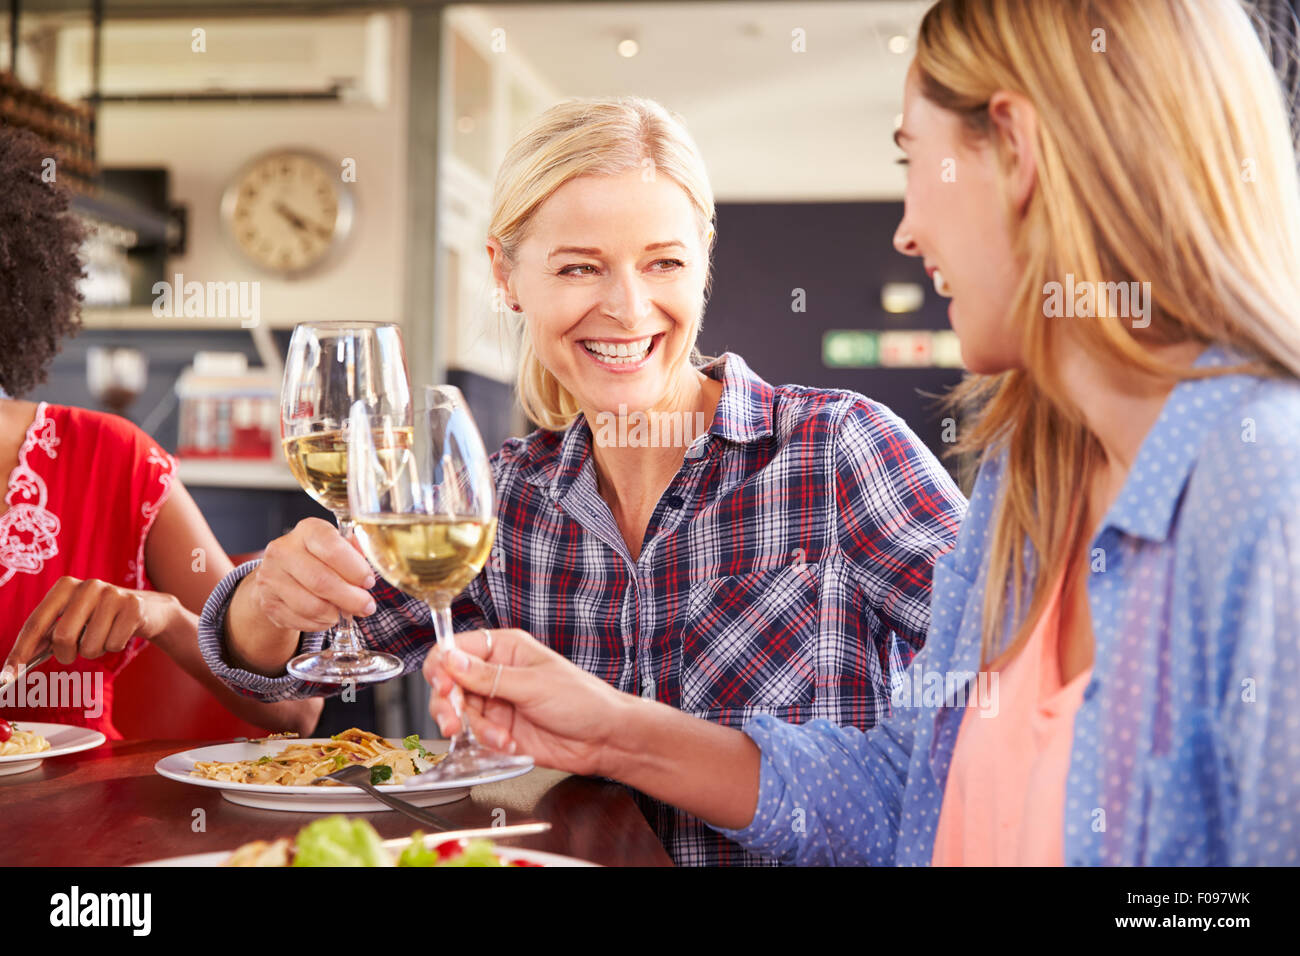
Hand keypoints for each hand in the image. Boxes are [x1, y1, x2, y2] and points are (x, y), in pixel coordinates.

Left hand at [1, 576, 182, 680]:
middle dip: (67, 655)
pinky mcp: (134, 606)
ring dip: (95, 651)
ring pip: (90, 645)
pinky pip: (114, 644)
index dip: (20, 650)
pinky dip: (115, 646)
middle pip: (62, 637)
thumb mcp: (74, 620)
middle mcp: (88, 585)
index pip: (36, 623)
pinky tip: (121, 633)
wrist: (149, 609)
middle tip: (74, 653)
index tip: (7, 674)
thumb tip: (16, 664)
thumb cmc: (102, 618)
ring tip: (103, 637)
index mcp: (65, 586)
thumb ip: (48, 636)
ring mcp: (113, 594)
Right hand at [250, 517, 376, 631]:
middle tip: (367, 606)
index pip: (332, 549)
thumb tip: (369, 570)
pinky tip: (328, 616)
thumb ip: (356, 554)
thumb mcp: (338, 546)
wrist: (281, 574)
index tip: (368, 582)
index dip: (356, 570)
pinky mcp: (268, 602)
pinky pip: (300, 620)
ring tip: (346, 612)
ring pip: (311, 605)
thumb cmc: (319, 558)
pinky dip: (320, 623)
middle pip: (322, 581)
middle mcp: (283, 550)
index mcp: (307, 530)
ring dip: (336, 614)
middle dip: (351, 599)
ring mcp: (271, 577)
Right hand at [423, 629, 628, 777]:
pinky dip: (485, 744)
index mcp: (504, 650)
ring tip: (499, 737)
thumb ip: (489, 677)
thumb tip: (451, 661)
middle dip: (449, 705)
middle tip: (455, 721)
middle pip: (448, 685)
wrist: (605, 739)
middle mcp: (495, 674)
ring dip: (473, 729)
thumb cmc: (582, 700)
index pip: (455, 649)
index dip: (442, 667)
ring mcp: (496, 703)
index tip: (443, 686)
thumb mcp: (534, 685)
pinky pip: (474, 737)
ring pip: (459, 714)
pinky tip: (508, 745)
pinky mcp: (498, 731)